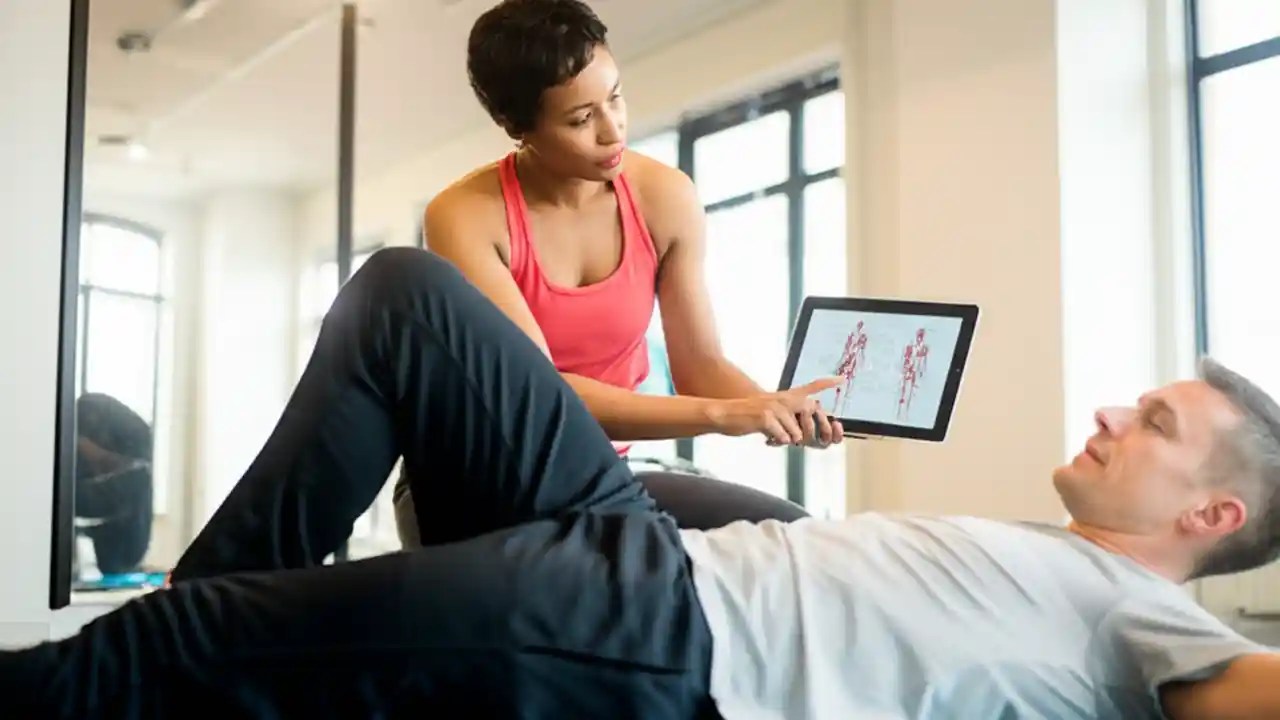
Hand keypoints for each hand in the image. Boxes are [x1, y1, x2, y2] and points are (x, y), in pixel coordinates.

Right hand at [708, 378, 845, 446]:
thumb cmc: (748, 417)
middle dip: (804, 434)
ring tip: (770, 434)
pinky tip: (765, 436)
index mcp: (786, 397)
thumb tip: (802, 436)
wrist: (725, 415)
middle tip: (785, 435)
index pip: (811, 387)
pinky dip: (775, 441)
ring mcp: (776, 407)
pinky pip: (783, 438)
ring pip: (796, 434)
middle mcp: (783, 399)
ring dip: (785, 439)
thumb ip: (787, 419)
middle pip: (809, 420)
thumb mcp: (770, 412)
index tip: (843, 378)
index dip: (827, 382)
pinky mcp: (767, 418)